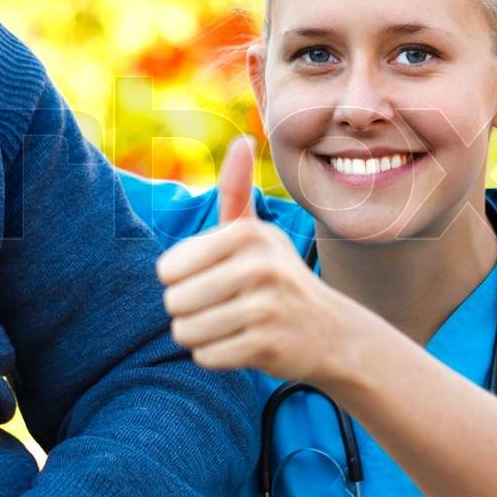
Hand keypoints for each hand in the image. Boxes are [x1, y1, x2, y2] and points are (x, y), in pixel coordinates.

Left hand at [156, 136, 374, 384]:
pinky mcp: (267, 346)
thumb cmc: (276, 276)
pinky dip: (215, 355)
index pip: (167, 269)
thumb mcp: (256, 233)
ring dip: (198, 335)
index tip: (211, 278)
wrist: (329, 332)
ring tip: (228, 325)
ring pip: (186, 331)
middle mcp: (258, 267)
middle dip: (188, 311)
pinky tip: (241, 344)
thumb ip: (237, 190)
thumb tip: (242, 140)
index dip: (180, 280)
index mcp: (246, 235)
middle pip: (174, 301)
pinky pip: (206, 356)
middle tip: (220, 307)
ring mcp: (266, 308)